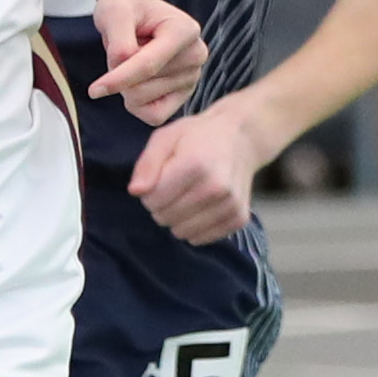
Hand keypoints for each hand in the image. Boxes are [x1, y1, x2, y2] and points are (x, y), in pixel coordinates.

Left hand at [88, 0, 204, 123]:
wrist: (138, 13)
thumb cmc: (127, 9)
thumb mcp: (114, 11)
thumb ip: (119, 39)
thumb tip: (123, 67)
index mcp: (185, 30)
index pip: (148, 65)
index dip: (118, 78)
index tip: (94, 91)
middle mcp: (195, 55)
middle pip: (142, 87)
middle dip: (119, 74)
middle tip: (123, 50)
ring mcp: (192, 77)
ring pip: (143, 101)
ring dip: (125, 86)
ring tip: (133, 60)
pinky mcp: (183, 95)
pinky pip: (154, 116)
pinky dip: (136, 105)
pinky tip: (136, 83)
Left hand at [128, 100, 261, 243]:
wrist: (241, 139)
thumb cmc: (197, 137)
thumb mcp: (165, 137)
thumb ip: (147, 164)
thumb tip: (136, 192)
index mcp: (195, 165)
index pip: (153, 200)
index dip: (149, 192)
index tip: (159, 179)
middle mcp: (216, 188)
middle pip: (165, 218)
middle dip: (162, 206)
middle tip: (174, 188)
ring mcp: (230, 205)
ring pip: (182, 232)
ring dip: (177, 219)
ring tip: (187, 197)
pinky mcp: (239, 218)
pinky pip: (202, 239)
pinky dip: (195, 227)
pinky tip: (201, 207)